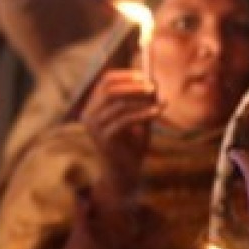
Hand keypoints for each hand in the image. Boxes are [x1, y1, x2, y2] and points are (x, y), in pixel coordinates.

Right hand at [79, 69, 160, 197]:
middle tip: (154, 87)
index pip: (106, 81)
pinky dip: (144, 114)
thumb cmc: (131, 144)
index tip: (146, 76)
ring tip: (159, 102)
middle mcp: (89, 114)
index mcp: (94, 105)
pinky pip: (125, 120)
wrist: (125, 173)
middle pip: (109, 90)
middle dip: (134, 86)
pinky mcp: (104, 138)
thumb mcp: (138, 118)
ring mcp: (94, 127)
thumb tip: (153, 82)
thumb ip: (143, 101)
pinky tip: (158, 112)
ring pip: (118, 104)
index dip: (126, 75)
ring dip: (142, 100)